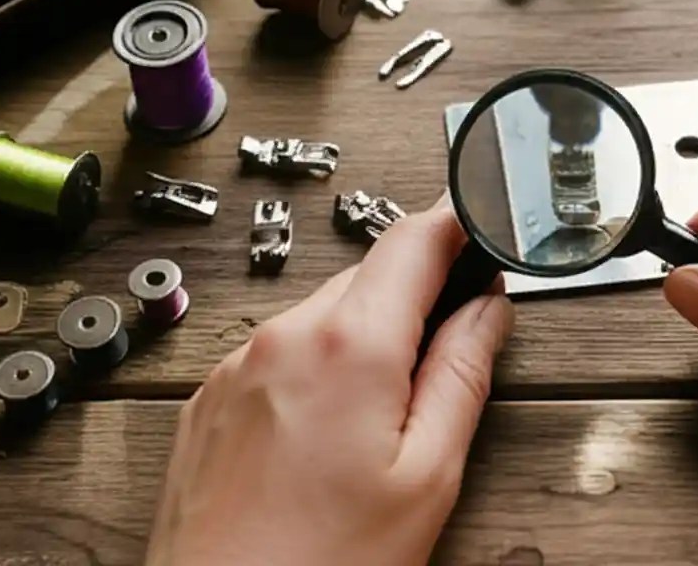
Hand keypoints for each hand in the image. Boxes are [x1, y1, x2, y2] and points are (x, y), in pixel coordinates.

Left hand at [147, 201, 512, 564]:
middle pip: (372, 277)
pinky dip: (318, 371)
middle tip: (448, 358)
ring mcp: (238, 366)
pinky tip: (329, 438)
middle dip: (418, 299)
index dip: (458, 223)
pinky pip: (281, 354)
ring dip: (367, 341)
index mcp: (349, 346)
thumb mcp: (428, 475)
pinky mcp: (211, 399)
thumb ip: (463, 374)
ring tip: (382, 426)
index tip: (484, 229)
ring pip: (325, 316)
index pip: (414, 239)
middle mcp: (284, 338)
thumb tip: (487, 310)